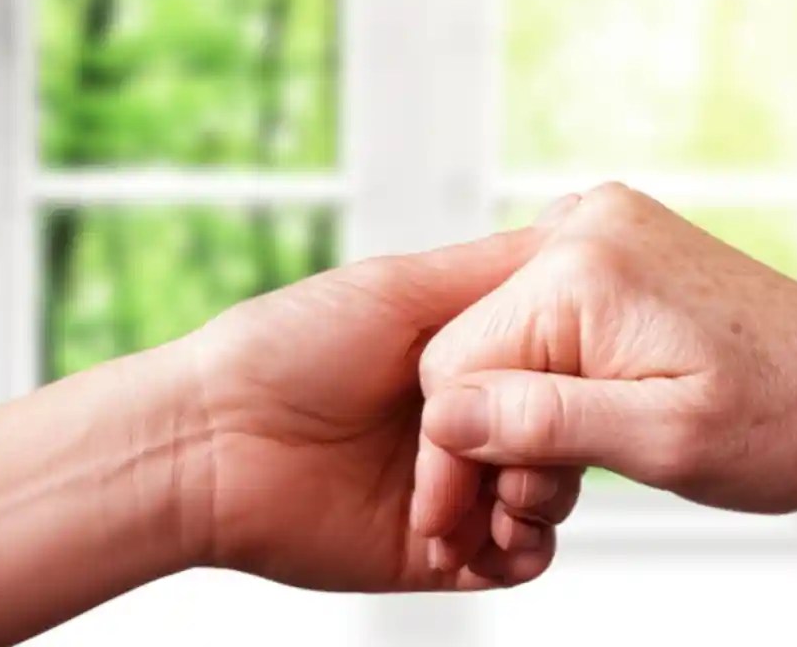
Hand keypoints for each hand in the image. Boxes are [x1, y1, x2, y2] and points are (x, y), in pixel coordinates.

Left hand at [182, 222, 578, 591]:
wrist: (211, 445)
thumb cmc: (287, 349)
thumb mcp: (398, 287)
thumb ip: (488, 271)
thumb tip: (570, 233)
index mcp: (462, 364)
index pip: (554, 370)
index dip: (575, 373)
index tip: (585, 371)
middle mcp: (463, 426)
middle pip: (559, 438)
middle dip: (562, 443)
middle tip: (533, 440)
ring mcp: (452, 491)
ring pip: (545, 500)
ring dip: (544, 497)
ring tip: (508, 491)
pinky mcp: (435, 553)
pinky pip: (512, 563)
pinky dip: (524, 550)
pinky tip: (501, 533)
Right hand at [415, 183, 796, 524]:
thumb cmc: (789, 420)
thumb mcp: (663, 443)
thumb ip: (544, 423)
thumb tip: (446, 416)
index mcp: (585, 268)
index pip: (454, 366)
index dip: (457, 455)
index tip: (477, 521)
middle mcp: (585, 227)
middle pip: (473, 348)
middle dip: (493, 438)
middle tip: (539, 505)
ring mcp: (603, 232)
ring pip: (504, 337)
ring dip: (523, 413)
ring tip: (574, 472)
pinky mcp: (619, 252)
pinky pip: (543, 319)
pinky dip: (550, 379)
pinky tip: (589, 422)